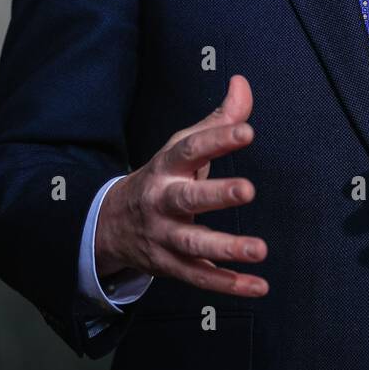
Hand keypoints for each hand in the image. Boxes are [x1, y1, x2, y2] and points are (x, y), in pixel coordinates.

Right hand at [94, 74, 267, 295]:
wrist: (110, 223)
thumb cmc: (162, 177)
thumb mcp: (182, 146)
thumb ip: (218, 119)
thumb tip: (242, 83)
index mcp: (167, 166)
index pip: (191, 149)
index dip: (218, 139)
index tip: (246, 131)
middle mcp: (162, 201)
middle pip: (187, 197)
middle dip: (216, 195)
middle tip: (248, 190)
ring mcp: (165, 236)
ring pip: (193, 244)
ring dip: (226, 248)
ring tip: (259, 248)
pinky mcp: (171, 265)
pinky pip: (200, 277)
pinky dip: (228, 285)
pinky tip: (257, 285)